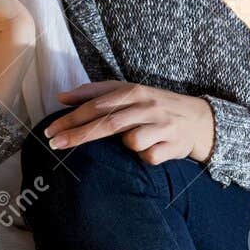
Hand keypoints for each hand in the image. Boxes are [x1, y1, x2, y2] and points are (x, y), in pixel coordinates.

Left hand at [46, 80, 215, 164]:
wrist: (199, 119)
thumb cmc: (154, 106)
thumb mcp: (128, 92)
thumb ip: (95, 93)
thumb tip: (62, 97)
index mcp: (134, 91)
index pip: (97, 105)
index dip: (72, 119)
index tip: (50, 132)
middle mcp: (147, 106)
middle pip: (108, 123)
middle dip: (79, 135)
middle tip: (55, 146)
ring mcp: (163, 125)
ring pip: (133, 142)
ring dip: (129, 146)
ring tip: (139, 140)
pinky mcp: (174, 145)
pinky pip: (150, 158)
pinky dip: (148, 157)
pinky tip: (155, 148)